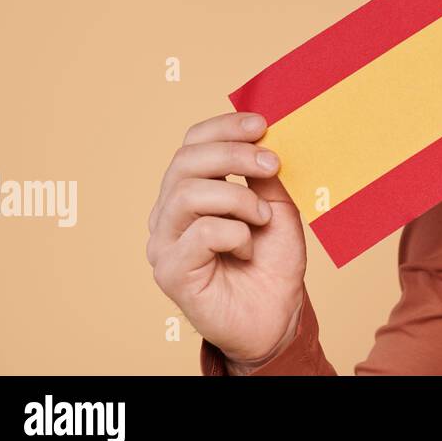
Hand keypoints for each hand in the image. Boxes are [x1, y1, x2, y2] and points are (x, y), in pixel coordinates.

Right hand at [147, 111, 306, 369]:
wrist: (275, 317)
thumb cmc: (272, 262)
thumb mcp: (276, 207)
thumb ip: (263, 176)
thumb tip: (262, 137)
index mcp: (189, 190)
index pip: (191, 144)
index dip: (224, 127)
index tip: (262, 124)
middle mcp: (168, 214)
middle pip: (184, 162)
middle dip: (234, 155)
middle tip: (272, 164)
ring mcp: (165, 243)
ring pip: (188, 194)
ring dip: (238, 198)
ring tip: (262, 217)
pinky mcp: (171, 272)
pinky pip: (202, 233)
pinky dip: (236, 234)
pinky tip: (247, 249)